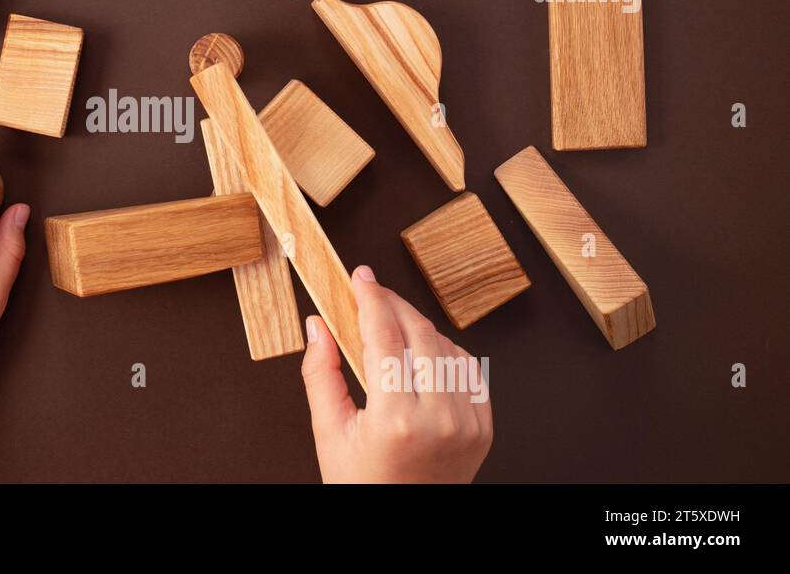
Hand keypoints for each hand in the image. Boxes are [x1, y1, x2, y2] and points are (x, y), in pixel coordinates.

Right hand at [301, 265, 492, 482]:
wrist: (404, 526)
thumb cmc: (363, 485)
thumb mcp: (328, 433)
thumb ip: (320, 374)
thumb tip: (318, 325)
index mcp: (395, 419)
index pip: (383, 337)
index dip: (370, 299)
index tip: (361, 276)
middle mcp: (438, 419)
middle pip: (419, 333)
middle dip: (393, 305)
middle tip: (372, 292)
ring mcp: (467, 423)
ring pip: (447, 347)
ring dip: (419, 328)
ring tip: (393, 328)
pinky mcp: (483, 428)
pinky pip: (470, 370)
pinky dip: (446, 353)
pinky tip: (423, 354)